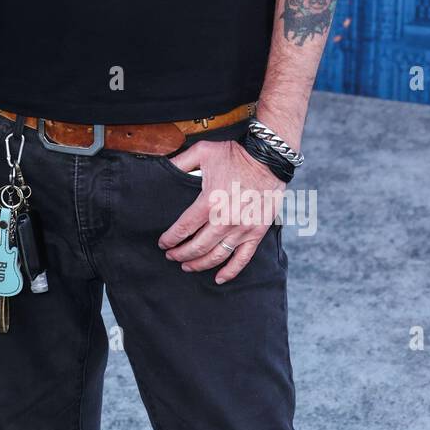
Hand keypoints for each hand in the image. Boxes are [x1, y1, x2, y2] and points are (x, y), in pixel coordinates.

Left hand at [157, 139, 285, 282]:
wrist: (268, 158)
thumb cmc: (235, 154)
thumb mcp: (202, 152)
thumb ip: (180, 162)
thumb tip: (160, 167)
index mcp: (209, 202)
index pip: (183, 228)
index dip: (170, 239)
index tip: (163, 244)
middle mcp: (225, 220)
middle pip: (197, 246)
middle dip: (181, 254)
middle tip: (171, 256)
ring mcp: (242, 229)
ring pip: (216, 256)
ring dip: (199, 264)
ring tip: (187, 266)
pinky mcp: (257, 232)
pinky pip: (243, 258)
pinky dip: (230, 271)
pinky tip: (218, 278)